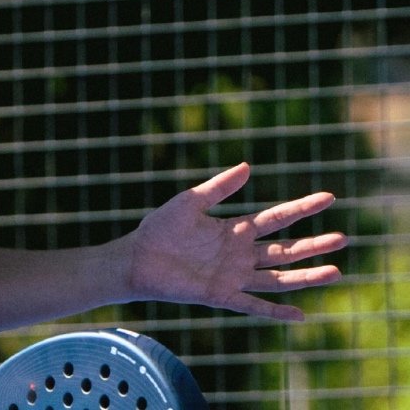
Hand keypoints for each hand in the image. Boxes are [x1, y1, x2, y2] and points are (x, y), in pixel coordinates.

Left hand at [124, 162, 346, 320]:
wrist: (137, 257)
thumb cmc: (160, 227)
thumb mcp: (190, 201)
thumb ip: (219, 187)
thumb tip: (248, 166)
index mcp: (235, 229)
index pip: (277, 218)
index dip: (302, 208)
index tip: (328, 198)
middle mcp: (241, 254)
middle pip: (285, 249)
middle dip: (313, 244)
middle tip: (343, 237)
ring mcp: (234, 276)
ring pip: (278, 278)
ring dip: (306, 276)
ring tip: (336, 271)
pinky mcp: (221, 295)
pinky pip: (254, 306)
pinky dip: (276, 311)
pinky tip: (300, 314)